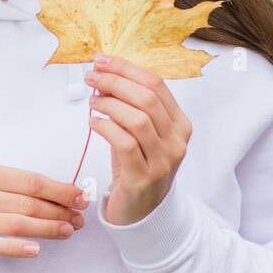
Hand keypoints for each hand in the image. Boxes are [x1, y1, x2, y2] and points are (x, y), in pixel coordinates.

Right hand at [0, 161, 88, 264]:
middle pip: (26, 202)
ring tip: (67, 231)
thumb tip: (60, 192)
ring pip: (16, 223)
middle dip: (58, 210)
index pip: (30, 180)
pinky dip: (18, 248)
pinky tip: (36, 249)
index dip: (59, 189)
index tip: (79, 196)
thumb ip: (16, 185)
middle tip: (77, 217)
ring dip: (46, 228)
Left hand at [84, 53, 192, 225]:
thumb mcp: (141, 133)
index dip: (127, 68)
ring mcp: (163, 160)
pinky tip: (93, 122)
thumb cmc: (137, 166)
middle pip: (147, 97)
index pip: (157, 84)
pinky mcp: (143, 177)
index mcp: (180, 124)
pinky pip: (124, 143)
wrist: (142, 212)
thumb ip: (130, 105)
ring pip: (138, 118)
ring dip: (109, 103)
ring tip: (92, 101)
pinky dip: (105, 127)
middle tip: (92, 77)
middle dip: (115, 81)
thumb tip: (104, 72)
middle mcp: (177, 141)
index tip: (102, 60)